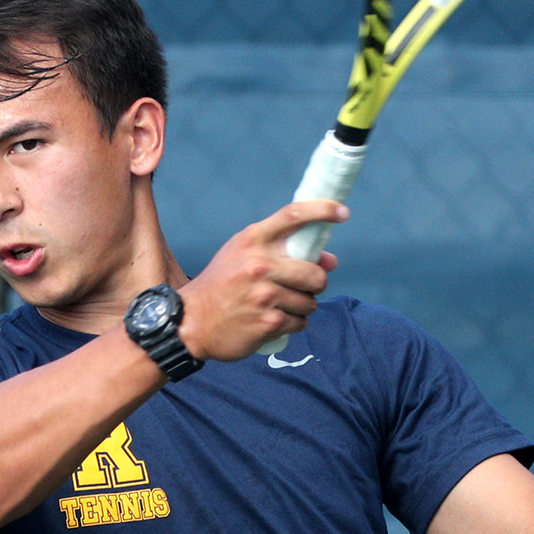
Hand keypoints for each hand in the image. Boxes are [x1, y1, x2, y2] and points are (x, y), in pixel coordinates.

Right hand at [177, 201, 345, 360]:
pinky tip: (274, 321)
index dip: (323, 210)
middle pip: (315, 272)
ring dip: (303, 307)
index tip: (342, 213)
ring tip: (280, 306)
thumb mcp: (243, 257)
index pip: (294, 215)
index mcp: (252, 240)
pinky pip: (300, 322)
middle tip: (302, 288)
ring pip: (310, 301)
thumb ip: (282, 253)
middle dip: (316, 283)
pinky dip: (293, 323)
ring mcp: (264, 294)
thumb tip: (330, 260)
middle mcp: (259, 264)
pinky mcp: (268, 321)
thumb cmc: (221, 285)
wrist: (191, 322)